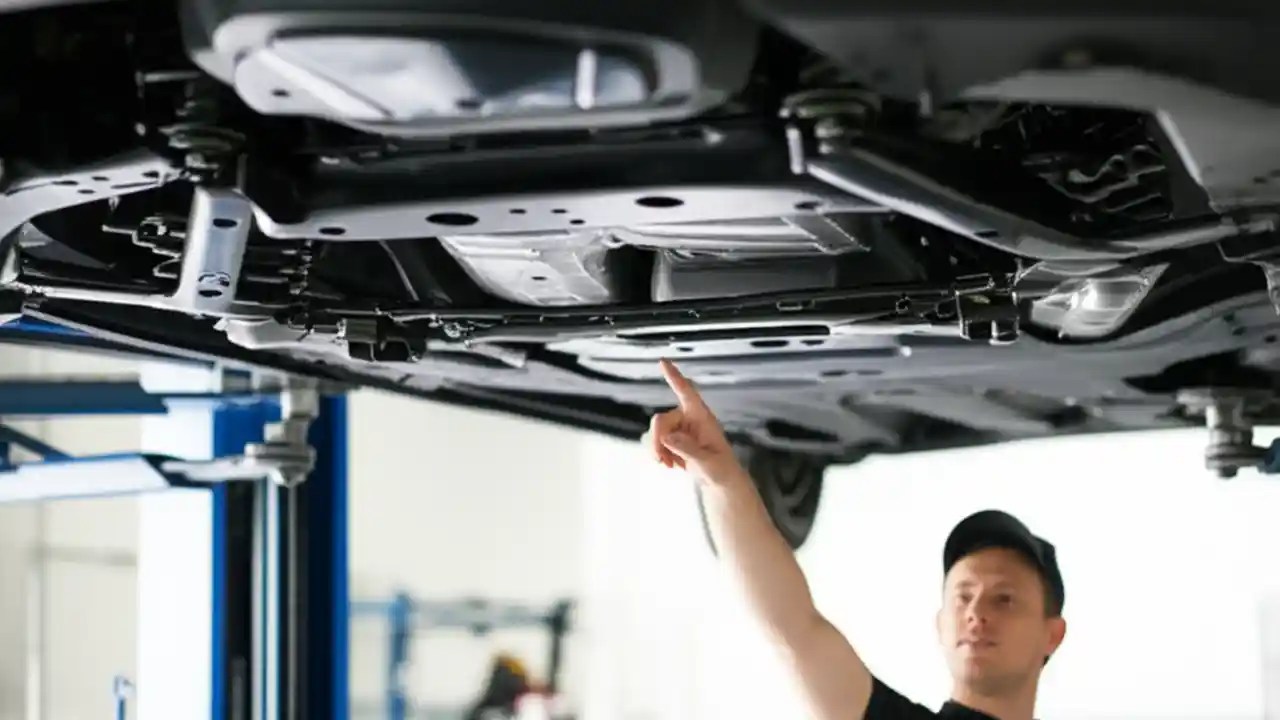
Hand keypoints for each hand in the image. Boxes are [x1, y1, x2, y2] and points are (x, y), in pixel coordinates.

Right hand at [646, 358, 745, 484]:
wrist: (720, 481)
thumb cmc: (722, 469)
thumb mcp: (708, 462)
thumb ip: (688, 449)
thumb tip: (667, 437)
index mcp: (702, 417)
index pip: (687, 393)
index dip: (674, 377)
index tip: (663, 361)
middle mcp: (689, 419)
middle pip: (662, 419)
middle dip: (657, 440)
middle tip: (662, 460)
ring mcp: (680, 429)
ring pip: (656, 431)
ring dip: (658, 449)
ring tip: (670, 465)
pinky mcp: (674, 440)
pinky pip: (656, 441)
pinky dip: (659, 454)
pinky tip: (670, 464)